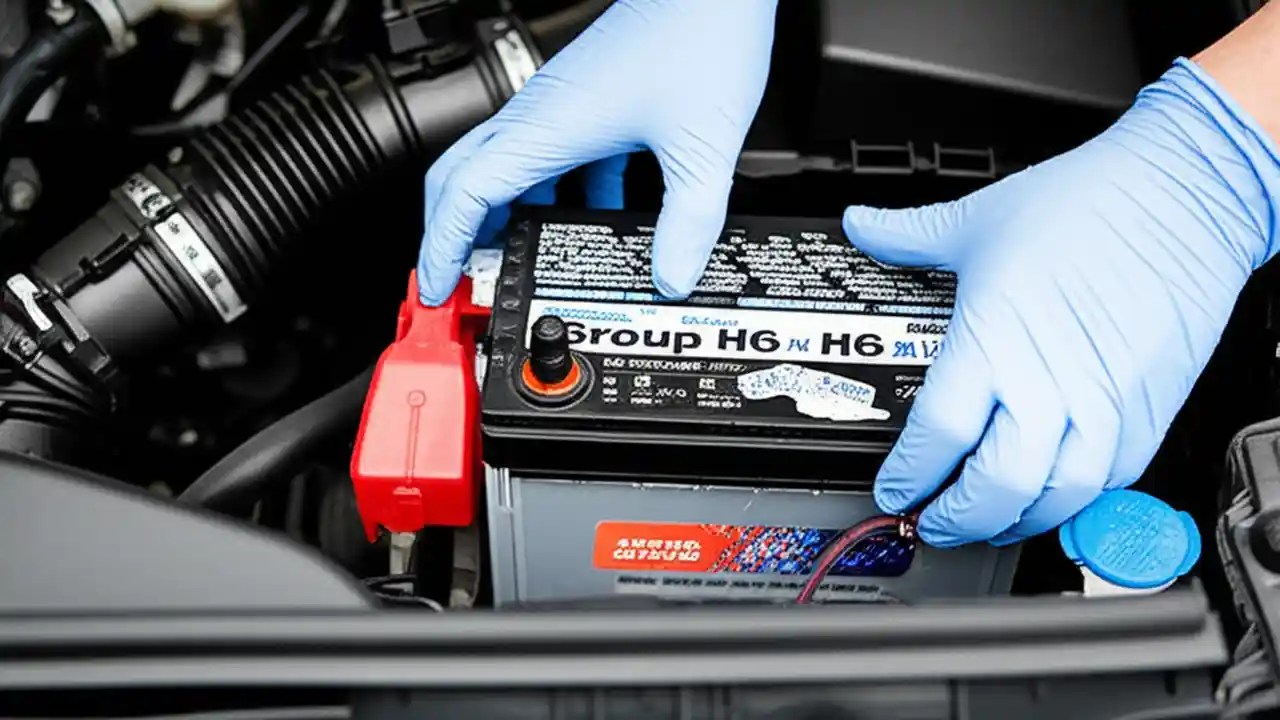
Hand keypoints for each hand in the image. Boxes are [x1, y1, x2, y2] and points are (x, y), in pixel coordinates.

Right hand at [417, 0, 777, 304]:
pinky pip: (552, 162)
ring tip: (516, 265)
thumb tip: (673, 277)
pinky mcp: (585, 105)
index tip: (438, 287)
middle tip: (459, 282)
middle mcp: (541, 115)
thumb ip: (690, 222)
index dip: (444, 246)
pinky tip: (589, 226)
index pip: (465, 193)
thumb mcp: (703, 147)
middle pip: (464, 180)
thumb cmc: (699, 36)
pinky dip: (555, 201)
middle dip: (453, 237)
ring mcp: (559, 108)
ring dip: (504, 222)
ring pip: (507, 172)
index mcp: (547, 126)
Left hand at [844, 59, 1279, 546]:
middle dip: (955, 518)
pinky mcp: (1149, 409)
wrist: (1184, 194)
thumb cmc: (1088, 204)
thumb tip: (862, 225)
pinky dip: (1075, 502)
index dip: (909, 476)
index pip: (938, 436)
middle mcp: (1048, 381)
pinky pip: (1111, 479)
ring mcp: (1104, 401)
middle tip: (932, 521)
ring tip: (987, 521)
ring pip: (1056, 498)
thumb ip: (908, 235)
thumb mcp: (976, 220)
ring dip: (1014, 523)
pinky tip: (1049, 497)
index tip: (894, 490)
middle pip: (994, 486)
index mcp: (994, 339)